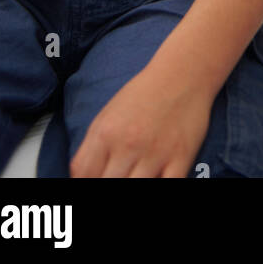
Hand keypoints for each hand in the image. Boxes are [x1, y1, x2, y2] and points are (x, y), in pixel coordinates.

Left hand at [69, 63, 214, 178]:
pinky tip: (154, 180)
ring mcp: (155, 153)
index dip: (86, 184)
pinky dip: (157, 189)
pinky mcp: (180, 158)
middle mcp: (128, 145)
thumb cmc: (143, 94)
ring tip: (132, 177)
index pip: (83, 175)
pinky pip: (167, 188)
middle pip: (107, 186)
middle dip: (107, 185)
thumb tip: (80, 177)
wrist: (182, 73)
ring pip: (134, 190)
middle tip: (116, 177)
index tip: (95, 180)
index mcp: (106, 133)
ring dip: (131, 187)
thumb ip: (91, 147)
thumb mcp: (108, 114)